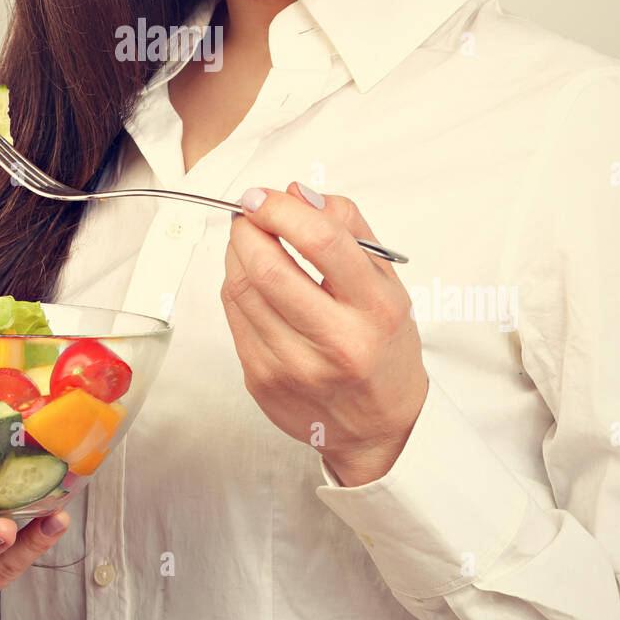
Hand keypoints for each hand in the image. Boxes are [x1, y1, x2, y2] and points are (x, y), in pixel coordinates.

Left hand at [221, 181, 427, 486]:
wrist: (379, 427)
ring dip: (236, 254)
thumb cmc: (383, 345)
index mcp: (376, 309)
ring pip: (241, 291)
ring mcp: (296, 367)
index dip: (282, 209)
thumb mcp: (386, 283)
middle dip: (248, 228)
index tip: (264, 195)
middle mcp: (338, 343)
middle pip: (269, 267)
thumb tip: (297, 192)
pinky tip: (250, 281)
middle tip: (250, 214)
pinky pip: (233, 318)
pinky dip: (234, 287)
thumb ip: (348, 228)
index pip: (323, 242)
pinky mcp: (263, 382)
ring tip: (250, 242)